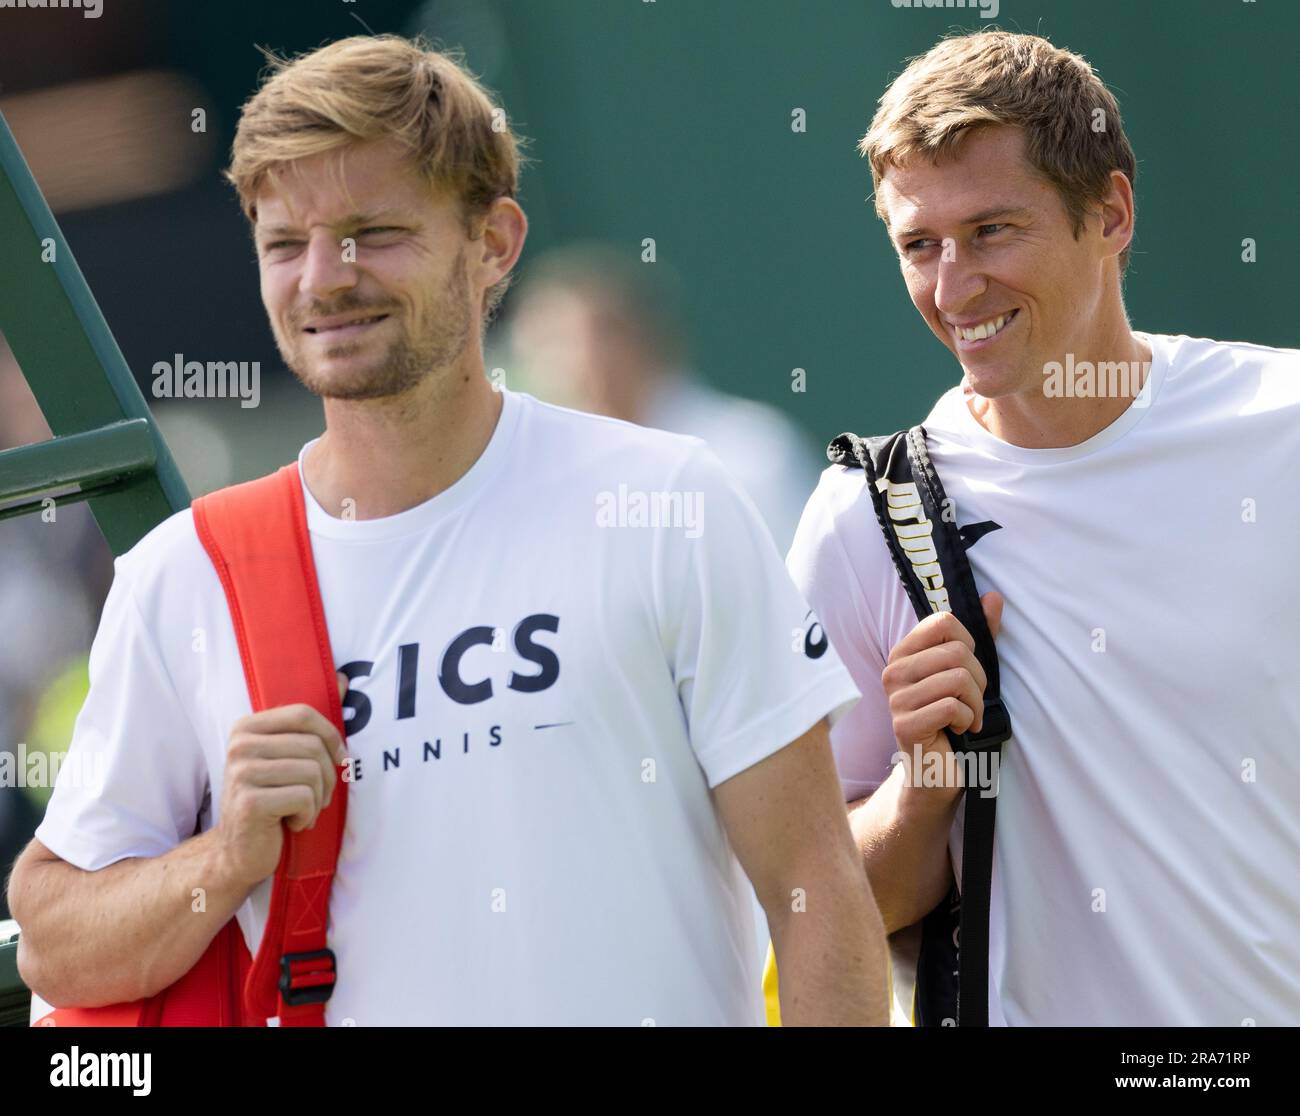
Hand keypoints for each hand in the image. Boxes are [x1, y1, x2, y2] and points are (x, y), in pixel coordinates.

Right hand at [214, 674, 348, 888]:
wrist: (240, 850)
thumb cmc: (272, 799)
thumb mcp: (289, 757)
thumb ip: (312, 722)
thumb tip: (345, 680)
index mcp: (248, 727)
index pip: (304, 714)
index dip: (331, 737)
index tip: (338, 760)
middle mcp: (239, 745)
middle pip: (313, 746)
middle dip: (327, 776)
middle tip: (318, 796)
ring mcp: (240, 773)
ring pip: (312, 772)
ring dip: (318, 799)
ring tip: (303, 809)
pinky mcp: (249, 802)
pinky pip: (304, 798)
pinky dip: (307, 815)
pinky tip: (292, 823)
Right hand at [882, 592, 1002, 803]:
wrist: (937, 770)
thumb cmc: (952, 717)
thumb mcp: (968, 672)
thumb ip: (980, 635)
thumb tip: (994, 597)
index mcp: (905, 652)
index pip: (943, 622)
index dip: (969, 644)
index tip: (966, 669)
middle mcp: (894, 671)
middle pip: (956, 653)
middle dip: (978, 680)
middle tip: (971, 701)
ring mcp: (896, 698)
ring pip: (957, 680)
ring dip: (975, 703)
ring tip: (966, 717)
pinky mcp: (905, 725)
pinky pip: (952, 707)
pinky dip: (967, 720)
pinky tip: (958, 730)